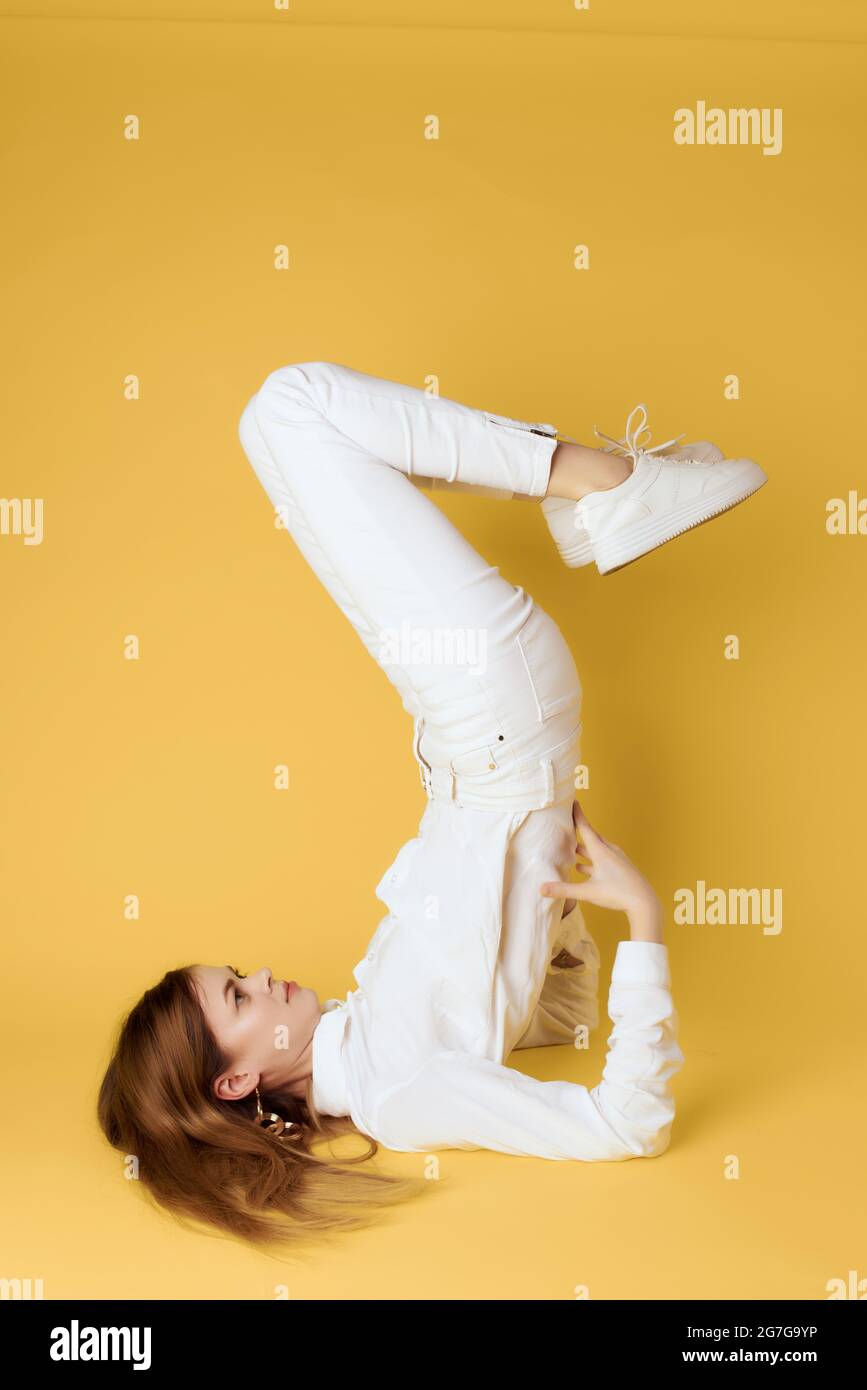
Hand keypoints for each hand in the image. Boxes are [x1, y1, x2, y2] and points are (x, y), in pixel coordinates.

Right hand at [539, 799, 659, 917]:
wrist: (644, 902)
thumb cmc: (617, 894)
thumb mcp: (587, 892)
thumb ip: (564, 890)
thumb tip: (541, 889)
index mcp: (600, 851)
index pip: (585, 828)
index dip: (577, 815)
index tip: (573, 802)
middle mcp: (609, 851)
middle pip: (590, 837)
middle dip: (578, 829)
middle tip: (568, 821)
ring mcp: (617, 859)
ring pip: (597, 849)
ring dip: (584, 848)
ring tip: (572, 848)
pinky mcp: (621, 867)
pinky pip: (603, 858)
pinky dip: (592, 859)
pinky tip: (585, 868)